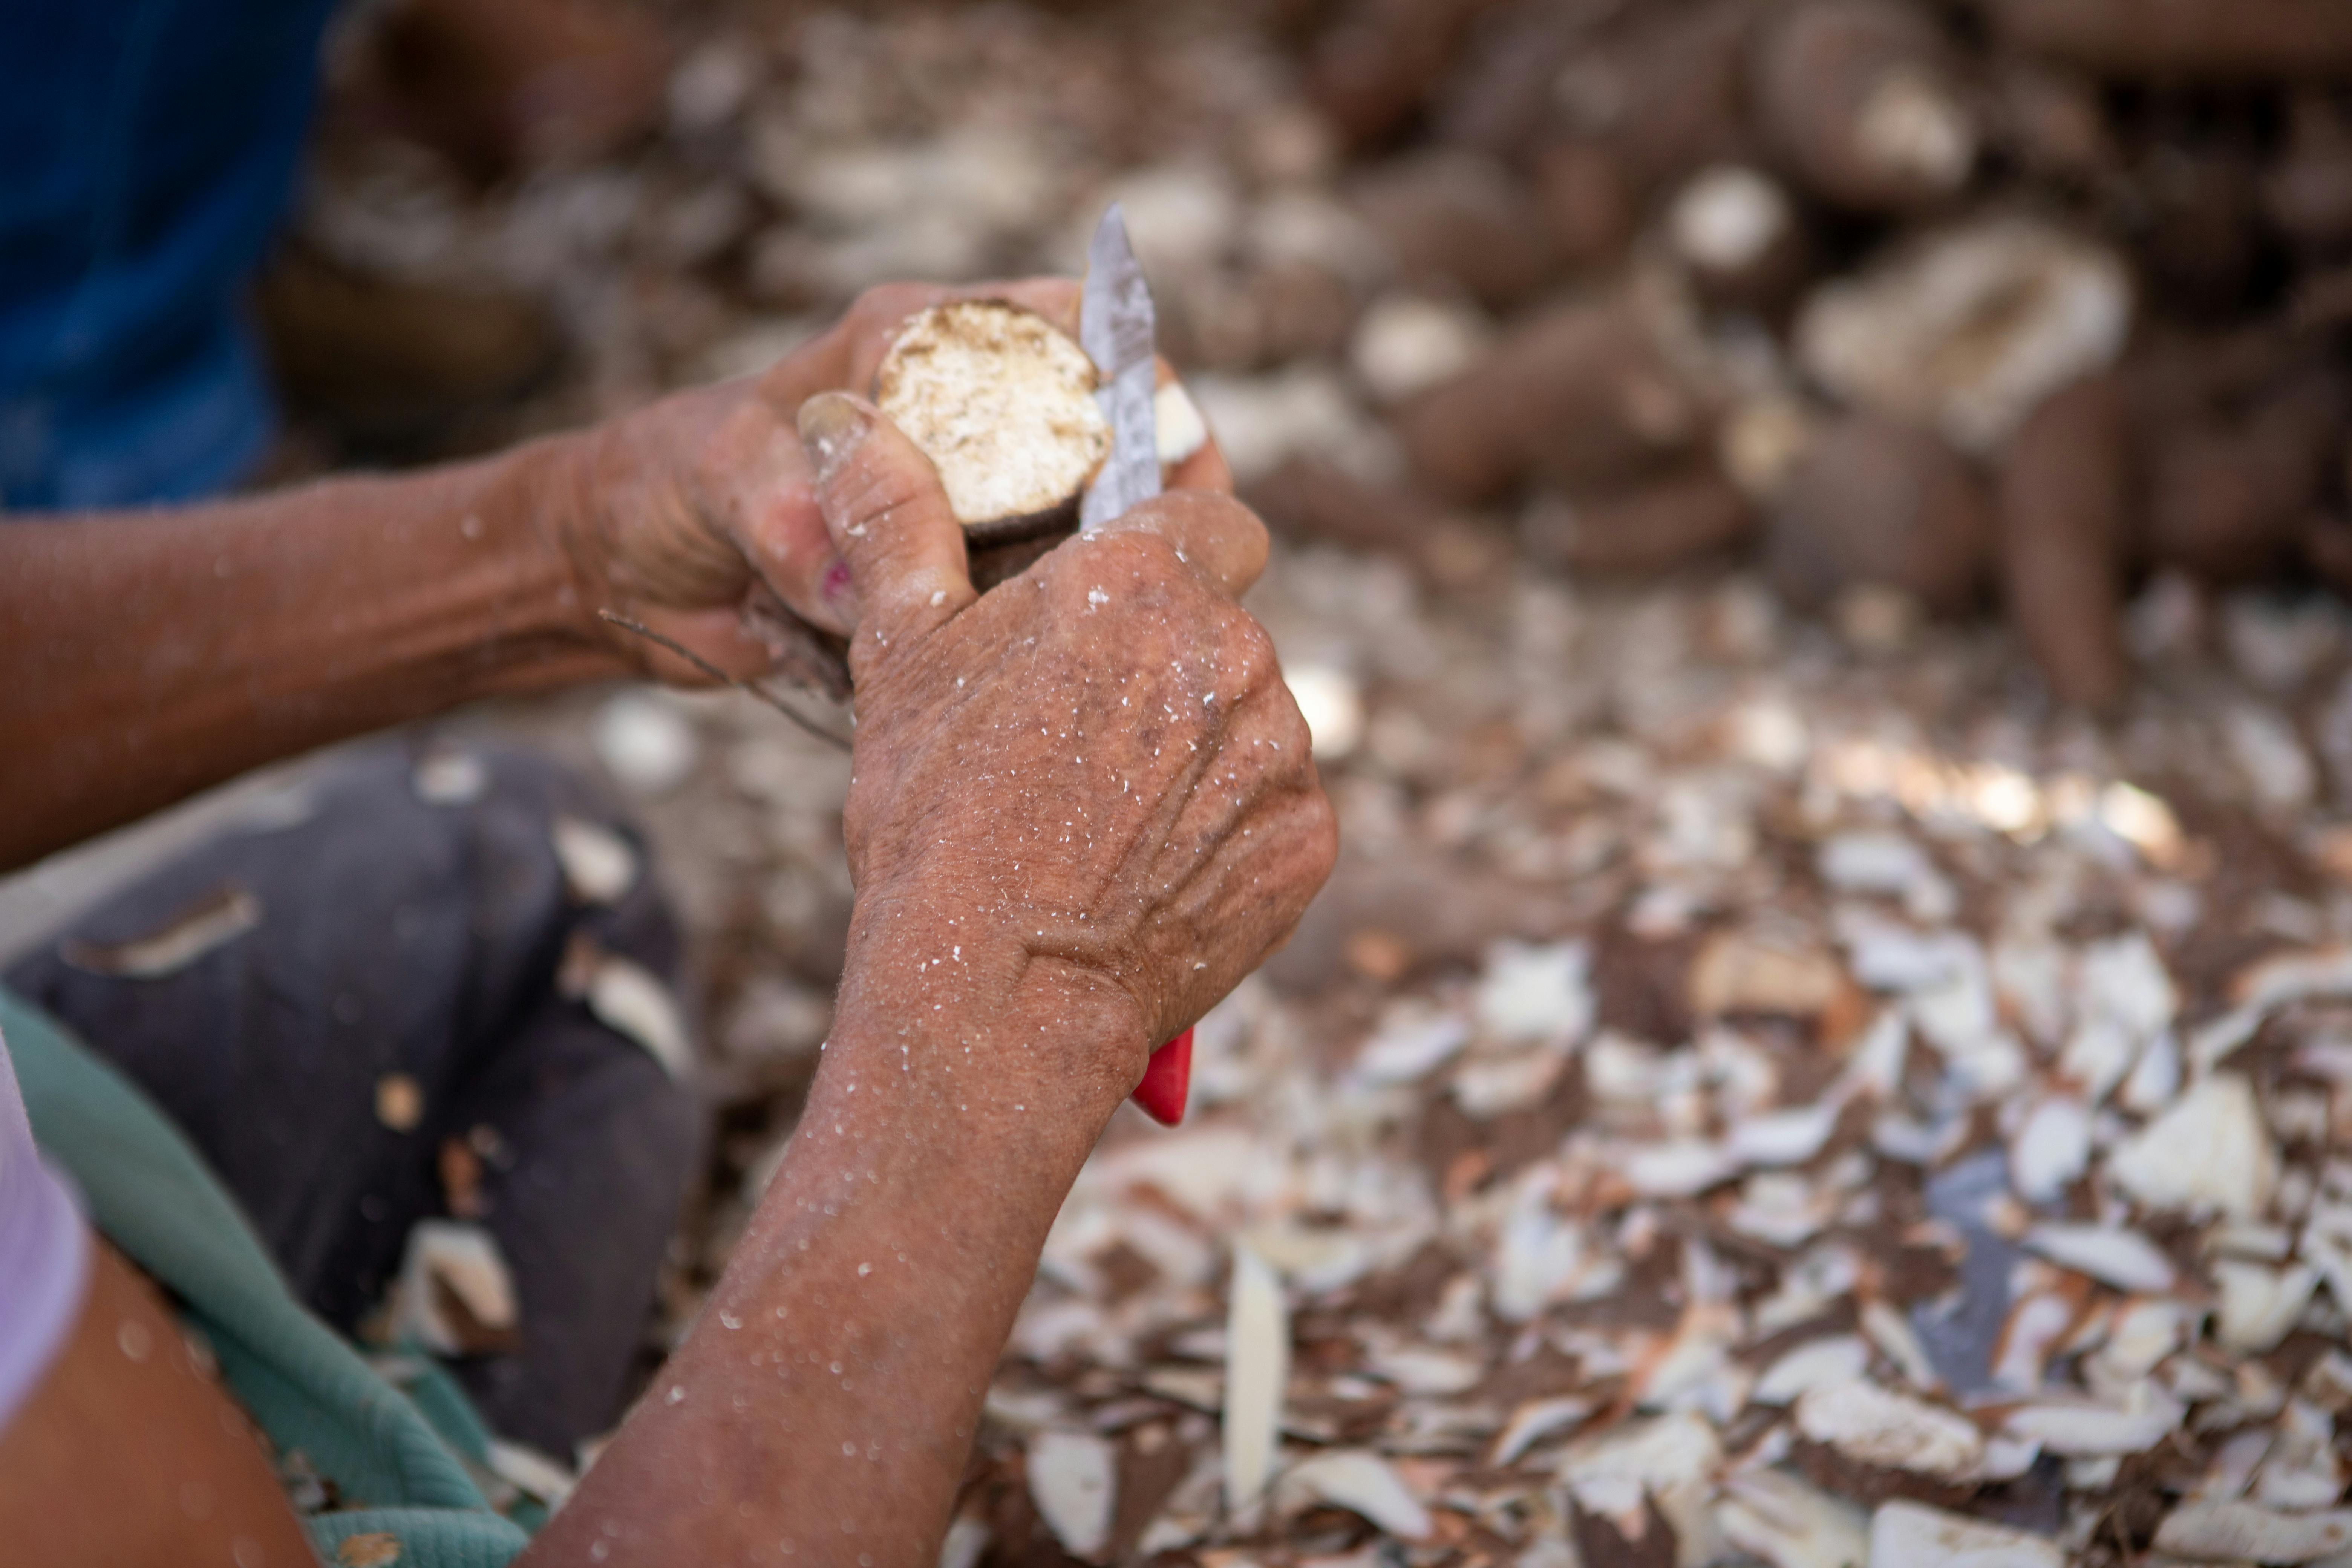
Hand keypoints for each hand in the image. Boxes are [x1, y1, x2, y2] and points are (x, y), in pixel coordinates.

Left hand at [552, 278, 1229, 687]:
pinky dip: (1053, 631)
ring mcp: (964, 500)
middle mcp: (958, 414)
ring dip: (1109, 576)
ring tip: (1135, 634)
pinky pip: (1030, 598)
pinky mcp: (952, 576)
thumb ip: (785, 521)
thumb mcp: (713, 480)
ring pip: (1084, 523)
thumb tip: (859, 590)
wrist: (622, 568)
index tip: (1171, 459)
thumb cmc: (660, 487)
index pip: (1062, 325)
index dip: (1133, 379)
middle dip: (1153, 494)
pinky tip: (1067, 670)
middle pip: (1103, 432)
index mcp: (913, 346)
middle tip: (1185, 573)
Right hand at [801, 389, 1334, 1121]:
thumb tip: (846, 419)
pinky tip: (1152, 873)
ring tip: (1108, 820)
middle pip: (1225, 631)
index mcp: (1146, 582)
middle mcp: (1236, 652)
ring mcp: (1285, 752)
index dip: (1171, 553)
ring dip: (1201, 753)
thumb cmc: (937, 821)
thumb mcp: (898, 656)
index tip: (1126, 608)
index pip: (1210, 516)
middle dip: (1170, 669)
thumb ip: (893, 522)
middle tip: (1082, 741)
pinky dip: (1230, 834)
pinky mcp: (1308, 841)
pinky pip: (1277, 812)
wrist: (996, 994)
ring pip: (1255, 723)